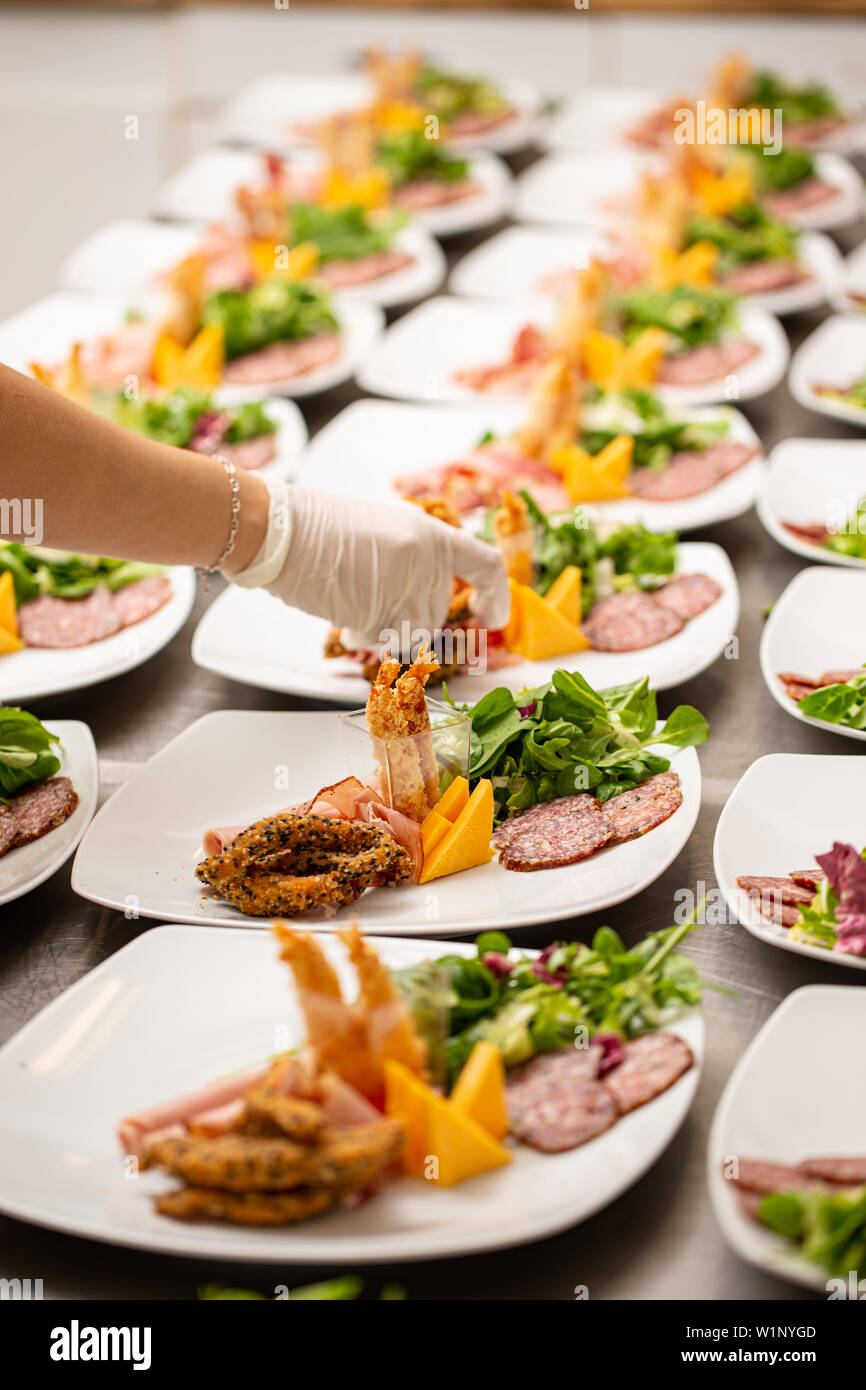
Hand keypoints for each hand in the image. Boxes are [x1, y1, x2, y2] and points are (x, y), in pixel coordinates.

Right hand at [227, 485, 509, 649]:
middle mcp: (427, 559)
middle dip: (408, 620)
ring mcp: (406, 586)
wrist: (283, 531)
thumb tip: (429, 599)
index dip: (497, 595)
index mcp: (431, 532)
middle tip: (371, 600)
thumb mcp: (385, 533)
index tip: (491, 616)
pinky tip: (343, 615)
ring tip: (352, 605)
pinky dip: (365, 638)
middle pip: (438, 613)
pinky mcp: (383, 611)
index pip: (485, 563)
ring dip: (384, 631)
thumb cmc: (321, 532)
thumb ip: (415, 561)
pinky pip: (386, 642)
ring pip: (414, 634)